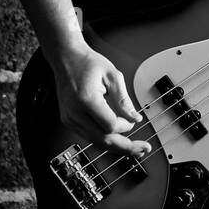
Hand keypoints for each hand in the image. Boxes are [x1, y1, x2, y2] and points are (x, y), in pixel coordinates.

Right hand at [49, 43, 150, 158]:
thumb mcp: (113, 76)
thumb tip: (135, 118)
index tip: (133, 120)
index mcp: (86, 100)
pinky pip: (89, 136)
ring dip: (116, 147)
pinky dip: (104, 139)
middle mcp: (75, 113)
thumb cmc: (87, 64)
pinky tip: (117, 139)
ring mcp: (70, 119)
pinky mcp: (69, 121)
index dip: (125, 126)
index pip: (110, 126)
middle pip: (103, 140)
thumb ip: (124, 100)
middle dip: (125, 147)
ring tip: (134, 148)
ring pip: (96, 142)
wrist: (66, 59)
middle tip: (142, 149)